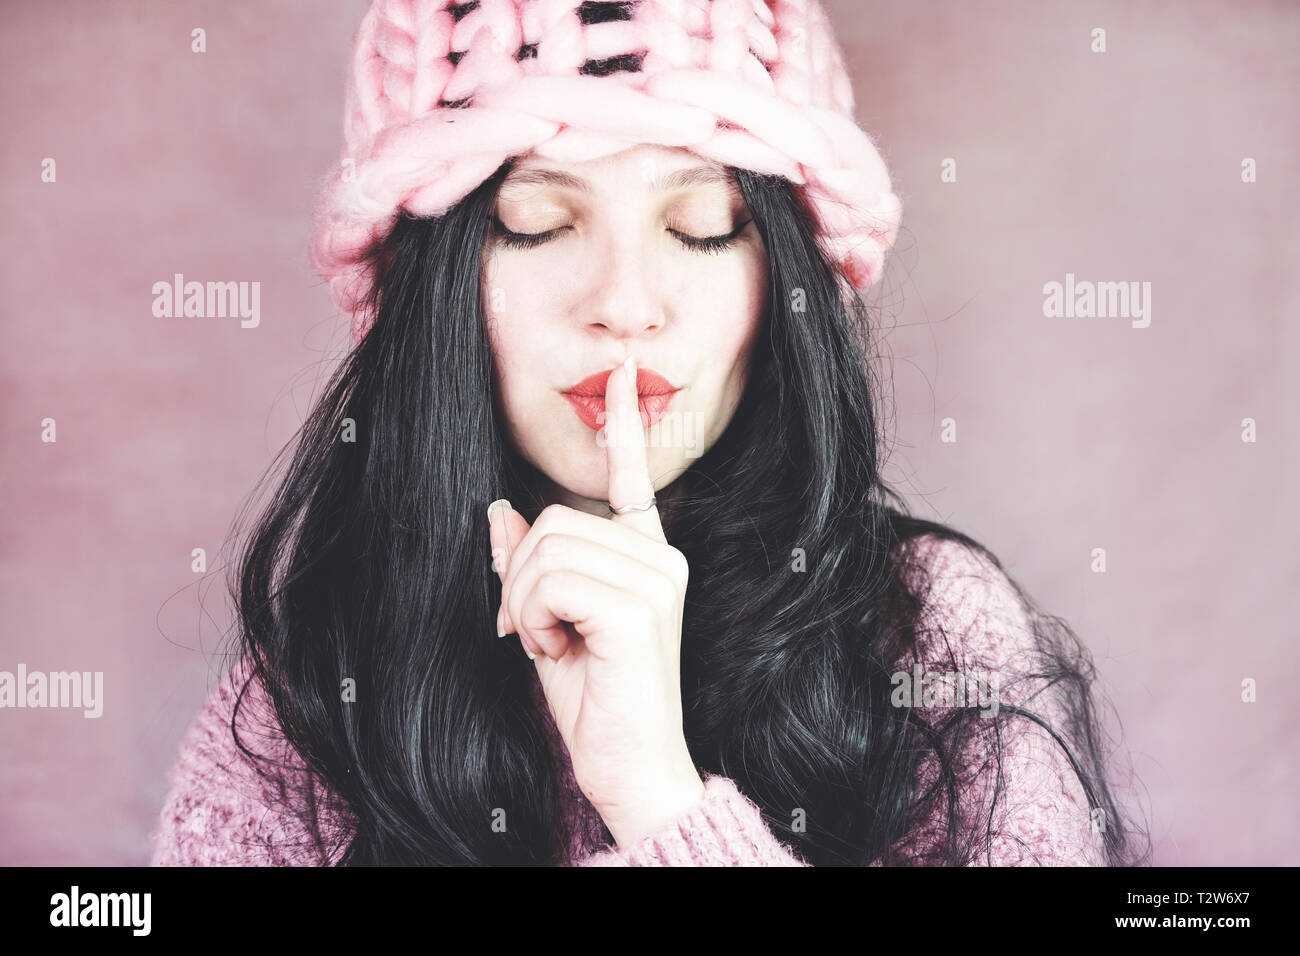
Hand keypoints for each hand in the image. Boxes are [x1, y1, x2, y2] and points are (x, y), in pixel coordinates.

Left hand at [487, 356, 705, 848]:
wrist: (628, 767)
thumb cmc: (593, 698)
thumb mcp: (545, 623)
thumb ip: (529, 568)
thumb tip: (500, 510)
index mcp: (645, 554)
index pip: (633, 477)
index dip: (623, 424)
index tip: (625, 373)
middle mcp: (659, 557)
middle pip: (554, 518)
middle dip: (521, 580)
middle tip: (537, 634)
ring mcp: (656, 578)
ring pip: (546, 547)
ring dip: (524, 604)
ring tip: (553, 645)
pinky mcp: (639, 607)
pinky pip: (550, 580)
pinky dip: (533, 619)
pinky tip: (559, 651)